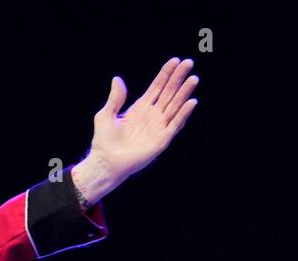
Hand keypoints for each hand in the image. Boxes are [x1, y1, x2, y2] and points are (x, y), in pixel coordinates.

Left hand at [73, 57, 198, 202]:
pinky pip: (175, 125)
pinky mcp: (161, 140)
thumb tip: (117, 79)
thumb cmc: (103, 142)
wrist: (105, 162)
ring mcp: (158, 127)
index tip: (175, 60)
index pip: (157, 87)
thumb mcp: (105, 115)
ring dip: (184, 93)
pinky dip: (183, 114)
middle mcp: (152, 116)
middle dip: (179, 78)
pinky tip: (191, 102)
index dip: (166, 74)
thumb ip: (115, 98)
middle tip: (189, 62)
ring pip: (175, 106)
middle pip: (169, 93)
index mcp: (140, 108)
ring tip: (193, 78)